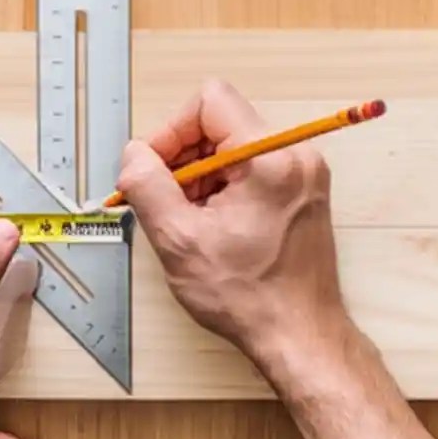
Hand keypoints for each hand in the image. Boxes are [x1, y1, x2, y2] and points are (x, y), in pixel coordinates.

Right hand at [116, 80, 348, 368]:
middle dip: (183, 156)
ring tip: (189, 220)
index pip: (210, 102)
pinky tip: (211, 225)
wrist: (300, 336)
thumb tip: (134, 155)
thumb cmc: (250, 297)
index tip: (153, 168)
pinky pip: (252, 168)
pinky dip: (223, 188)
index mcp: (269, 158)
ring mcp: (304, 173)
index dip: (171, 131)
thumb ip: (147, 186)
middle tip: (165, 200)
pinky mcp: (303, 192)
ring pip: (234, 146)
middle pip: (222, 122)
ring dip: (200, 176)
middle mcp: (295, 155)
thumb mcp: (178, 240)